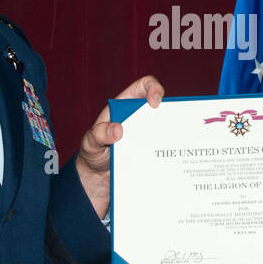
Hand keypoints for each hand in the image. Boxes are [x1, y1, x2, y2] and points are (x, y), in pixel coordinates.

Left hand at [74, 75, 164, 217]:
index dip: (153, 88)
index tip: (154, 103)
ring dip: (171, 135)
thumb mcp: (90, 143)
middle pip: (162, 106)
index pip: (144, 86)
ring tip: (172, 147)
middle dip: (170, 113)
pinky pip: (164, 149)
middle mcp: (139, 117)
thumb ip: (98, 135)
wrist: (97, 177)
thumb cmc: (93, 153)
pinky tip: (168, 162)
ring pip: (167, 128)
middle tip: (169, 126)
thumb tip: (118, 130)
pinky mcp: (152, 151)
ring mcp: (148, 134)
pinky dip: (168, 153)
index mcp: (125, 106)